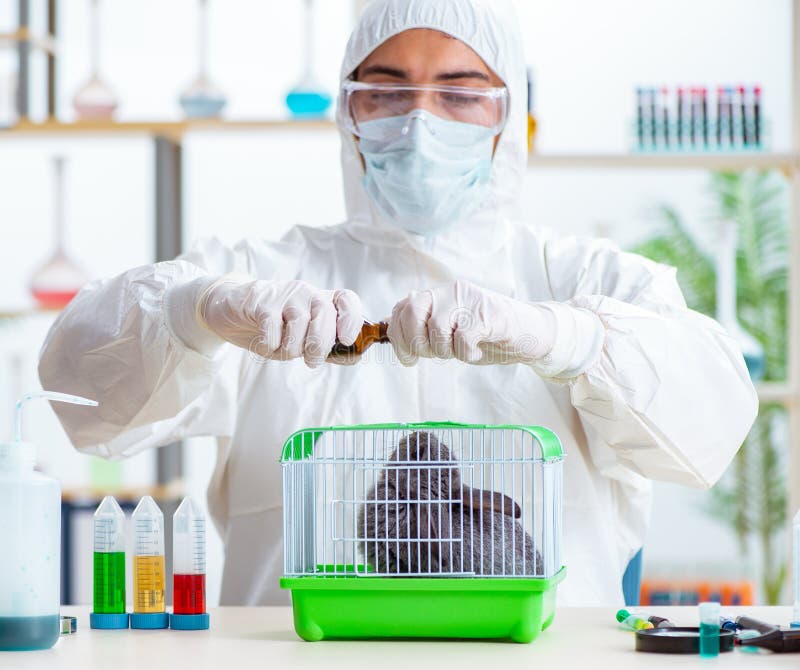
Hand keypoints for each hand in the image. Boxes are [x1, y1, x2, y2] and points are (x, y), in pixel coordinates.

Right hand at [197, 277, 362, 366]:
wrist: (230, 311)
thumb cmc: (275, 328)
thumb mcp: (303, 339)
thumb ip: (327, 347)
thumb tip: (353, 357)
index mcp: (321, 300)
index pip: (346, 299)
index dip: (351, 319)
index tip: (345, 340)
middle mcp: (306, 293)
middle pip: (324, 312)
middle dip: (320, 344)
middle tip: (311, 361)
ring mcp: (283, 295)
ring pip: (299, 322)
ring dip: (292, 348)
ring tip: (283, 351)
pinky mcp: (260, 301)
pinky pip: (272, 328)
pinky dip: (271, 344)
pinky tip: (266, 343)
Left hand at [388, 280, 554, 366]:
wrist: (531, 333)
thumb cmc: (488, 335)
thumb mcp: (450, 330)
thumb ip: (424, 326)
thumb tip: (390, 326)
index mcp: (439, 295)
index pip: (402, 308)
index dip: (398, 337)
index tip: (409, 358)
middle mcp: (451, 292)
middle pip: (413, 311)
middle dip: (416, 342)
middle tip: (433, 355)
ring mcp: (471, 301)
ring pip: (437, 327)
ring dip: (444, 351)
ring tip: (459, 353)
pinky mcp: (489, 315)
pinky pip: (463, 338)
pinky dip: (467, 353)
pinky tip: (477, 352)